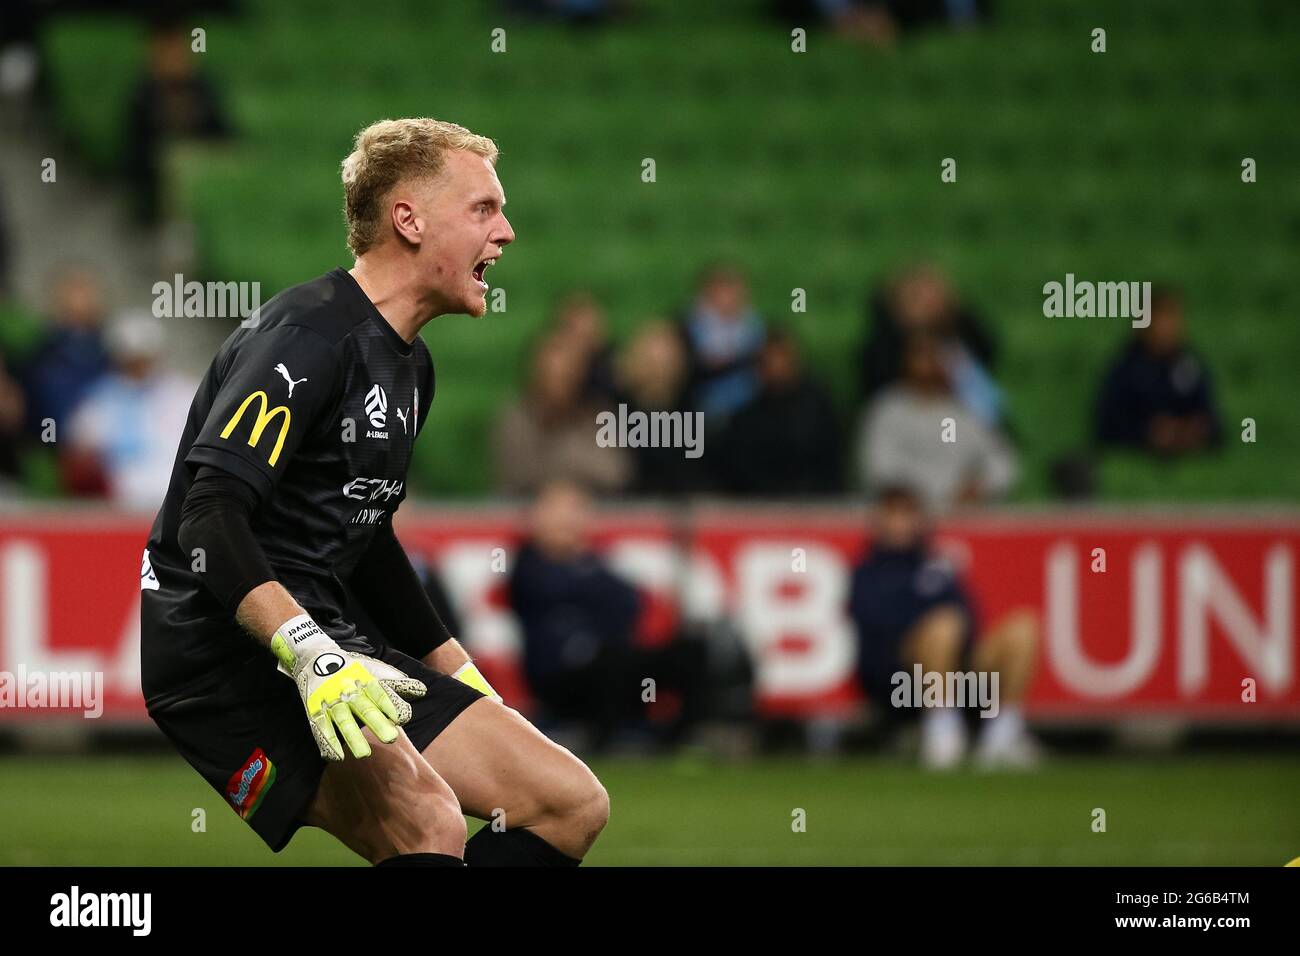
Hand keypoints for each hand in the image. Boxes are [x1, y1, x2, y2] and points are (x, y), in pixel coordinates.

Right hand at [271, 614, 425, 760]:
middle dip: (377, 723)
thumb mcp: (376, 672)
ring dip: (353, 737)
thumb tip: (422, 690)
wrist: (318, 658)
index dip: (391, 704)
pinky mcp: (315, 710)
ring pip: (343, 721)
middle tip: (391, 738)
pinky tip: (336, 757)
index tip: (401, 717)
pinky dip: (327, 742)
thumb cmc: (354, 670)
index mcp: (366, 681)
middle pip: (364, 708)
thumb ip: (397, 682)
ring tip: (364, 754)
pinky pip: (320, 727)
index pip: (381, 693)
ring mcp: (332, 701)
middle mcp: (350, 691)